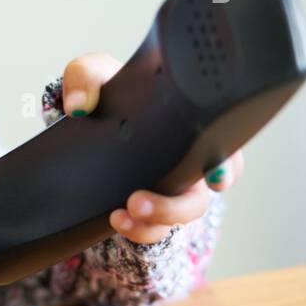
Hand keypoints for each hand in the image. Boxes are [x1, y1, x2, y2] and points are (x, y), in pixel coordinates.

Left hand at [61, 52, 244, 244]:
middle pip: (198, 195)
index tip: (216, 177)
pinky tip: (115, 220)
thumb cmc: (105, 93)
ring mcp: (168, 188)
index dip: (227, 165)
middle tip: (138, 200)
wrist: (83, 123)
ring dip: (154, 221)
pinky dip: (138, 230)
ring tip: (121, 215)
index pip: (223, 147)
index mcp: (187, 125)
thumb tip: (79, 104)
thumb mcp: (93, 75)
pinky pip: (152, 229)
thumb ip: (84, 77)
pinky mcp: (147, 207)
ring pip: (177, 217)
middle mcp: (185, 161)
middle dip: (174, 206)